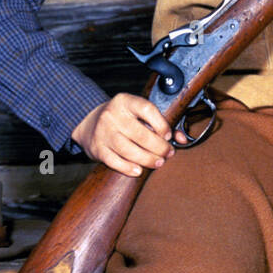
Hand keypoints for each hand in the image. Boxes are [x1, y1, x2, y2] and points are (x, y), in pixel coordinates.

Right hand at [72, 93, 188, 176]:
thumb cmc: (123, 119)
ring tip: (158, 162)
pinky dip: (127, 168)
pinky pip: (114, 161)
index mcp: (125, 101)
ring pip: (127, 149)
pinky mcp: (97, 148)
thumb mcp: (139, 114)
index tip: (168, 135)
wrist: (90, 123)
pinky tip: (138, 170)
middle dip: (158, 147)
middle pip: (140, 134)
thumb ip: (162, 124)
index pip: (146, 109)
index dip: (161, 124)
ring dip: (146, 159)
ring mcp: (103, 132)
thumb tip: (183, 139)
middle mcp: (112, 115)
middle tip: (168, 153)